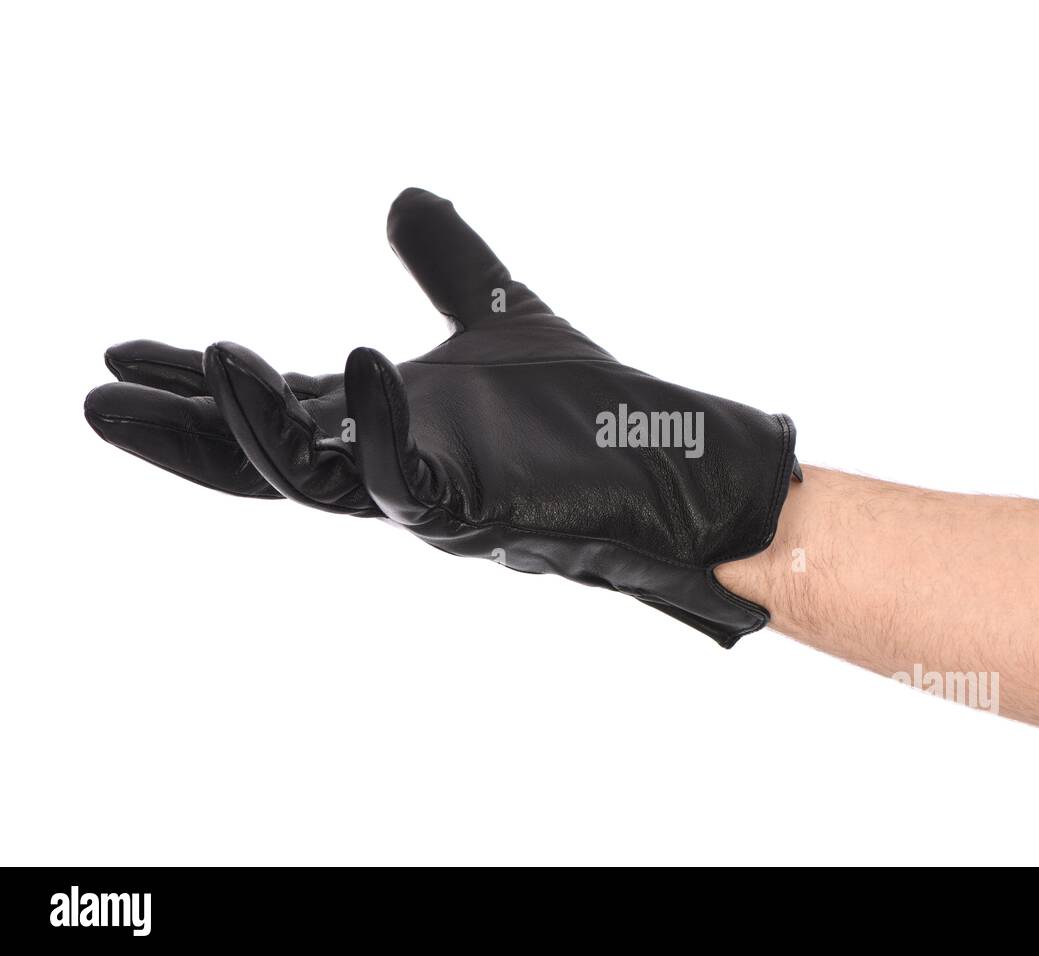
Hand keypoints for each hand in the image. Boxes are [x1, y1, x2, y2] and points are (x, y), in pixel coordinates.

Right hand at [85, 188, 798, 644]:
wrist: (676, 467)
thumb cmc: (592, 413)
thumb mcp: (502, 318)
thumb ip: (448, 267)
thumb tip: (405, 196)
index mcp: (390, 426)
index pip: (279, 407)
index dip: (205, 386)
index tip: (124, 353)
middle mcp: (393, 468)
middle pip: (263, 459)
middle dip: (182, 433)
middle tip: (96, 399)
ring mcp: (429, 498)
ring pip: (310, 481)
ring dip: (249, 429)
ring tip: (202, 362)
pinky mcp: (475, 513)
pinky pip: (401, 479)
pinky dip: (371, 424)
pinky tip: (350, 364)